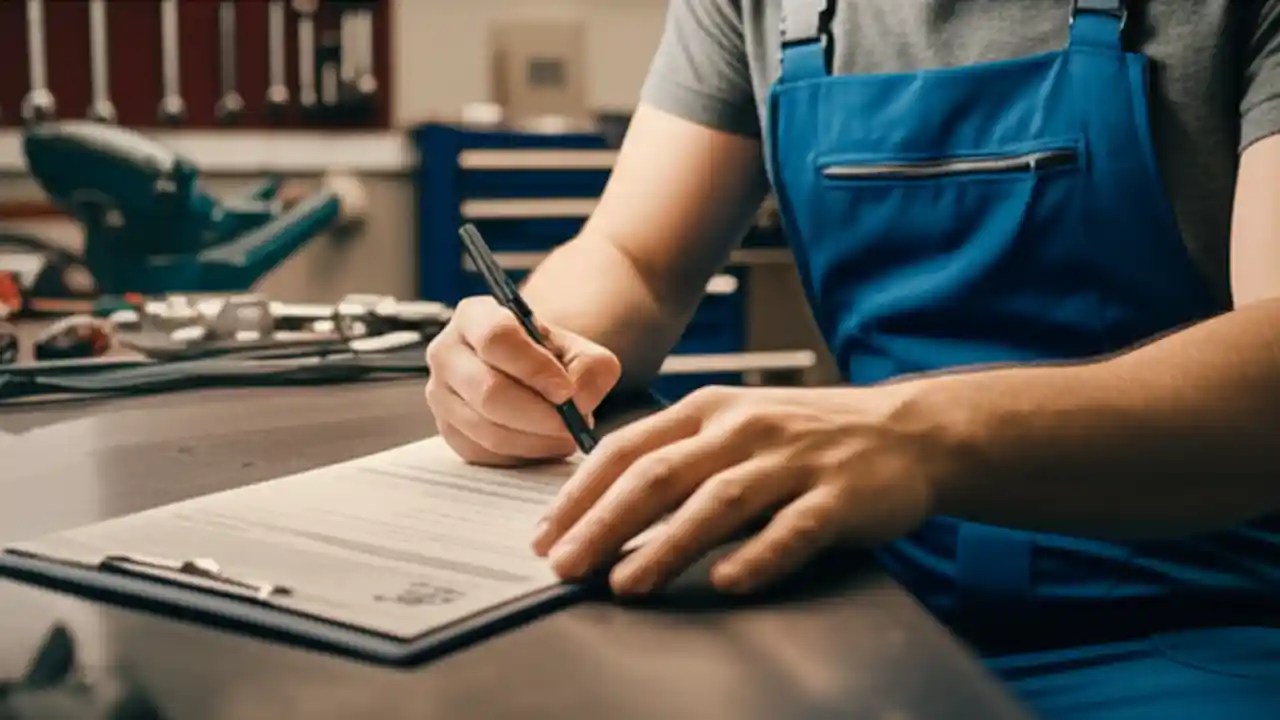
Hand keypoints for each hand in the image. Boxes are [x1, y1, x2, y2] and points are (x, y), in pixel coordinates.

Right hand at [425, 296, 621, 465]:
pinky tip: (542, 442)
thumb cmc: (553, 359)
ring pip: (487, 429)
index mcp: (475, 316)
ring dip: (535, 439)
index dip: (533, 369)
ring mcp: (440, 395)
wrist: (529, 377)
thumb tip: (576, 402)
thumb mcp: (582, 352)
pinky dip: (521, 455)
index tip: (565, 391)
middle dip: (538, 415)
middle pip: (488, 391)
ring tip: (565, 434)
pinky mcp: (448, 431)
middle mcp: (446, 352)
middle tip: (571, 425)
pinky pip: (485, 453)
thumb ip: (590, 370)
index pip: (495, 339)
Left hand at [532, 384, 970, 595]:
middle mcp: (745, 428)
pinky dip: (760, 555)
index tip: (544, 533)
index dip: (581, 492)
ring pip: (718, 502)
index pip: (629, 447)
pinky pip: (794, 529)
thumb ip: (678, 454)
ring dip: (666, 546)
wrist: (910, 431)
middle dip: (604, 523)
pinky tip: (729, 581)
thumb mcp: (736, 425)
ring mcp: (794, 460)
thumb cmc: (806, 436)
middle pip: (661, 475)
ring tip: (626, 584)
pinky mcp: (840, 496)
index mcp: (710, 409)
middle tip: (564, 565)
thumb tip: (602, 503)